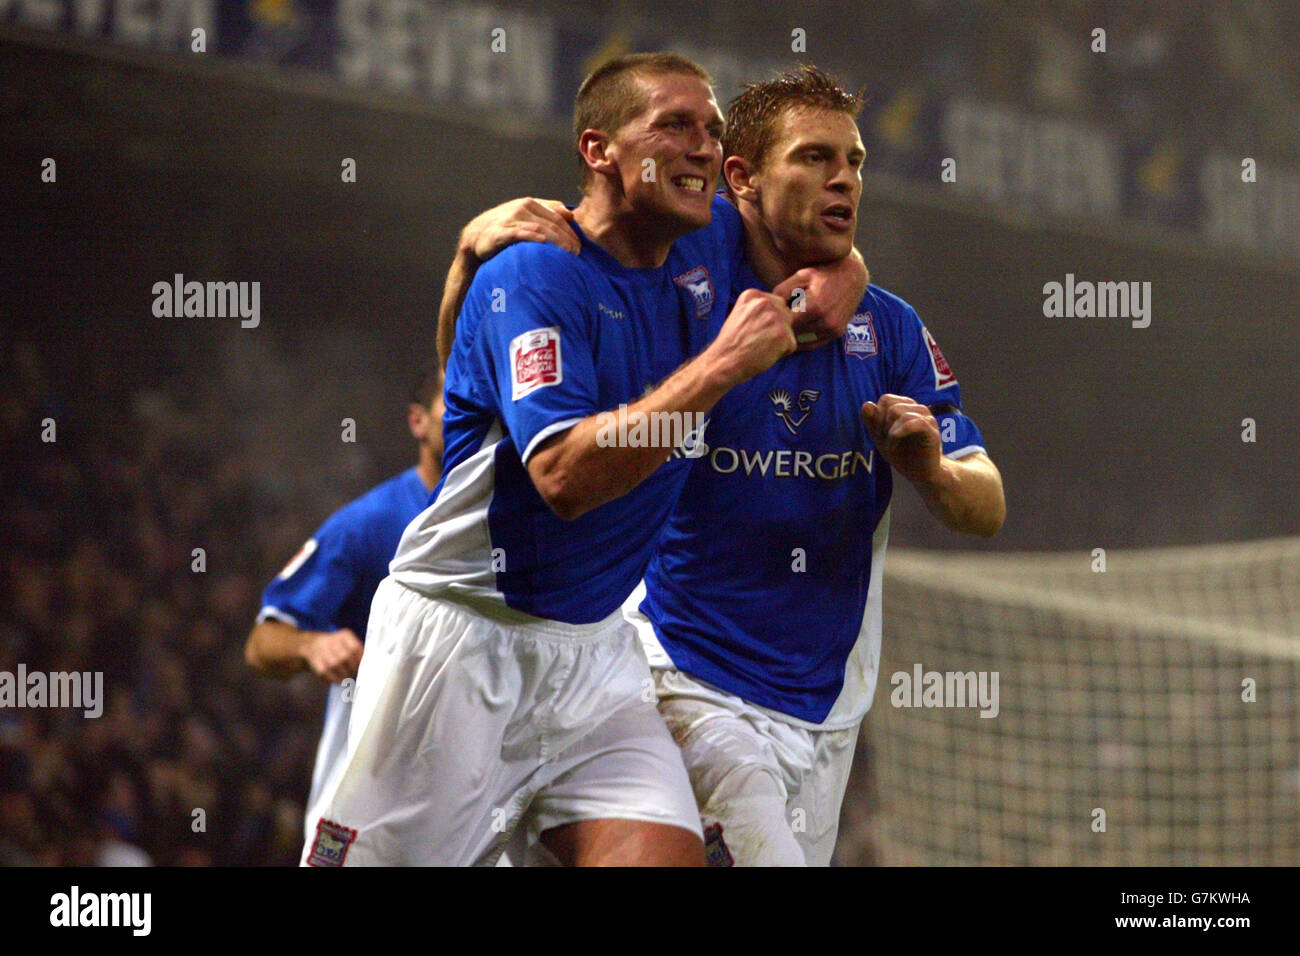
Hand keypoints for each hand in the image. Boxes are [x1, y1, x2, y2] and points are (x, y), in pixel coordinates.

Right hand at [301, 628, 363, 682]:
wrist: (313, 644)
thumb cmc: (338, 646)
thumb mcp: (348, 643)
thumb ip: (359, 652)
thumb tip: (368, 666)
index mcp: (344, 635)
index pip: (355, 647)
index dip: (360, 659)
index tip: (363, 666)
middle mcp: (332, 641)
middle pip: (345, 657)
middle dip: (352, 668)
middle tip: (354, 672)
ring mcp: (322, 650)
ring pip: (335, 665)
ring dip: (343, 674)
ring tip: (348, 677)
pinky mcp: (316, 661)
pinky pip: (325, 672)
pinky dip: (334, 678)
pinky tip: (339, 680)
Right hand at [459, 198, 579, 261]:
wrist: (476, 236)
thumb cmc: (505, 227)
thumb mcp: (526, 216)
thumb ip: (546, 211)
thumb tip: (569, 214)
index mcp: (530, 203)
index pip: (557, 217)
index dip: (570, 231)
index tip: (580, 246)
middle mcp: (522, 208)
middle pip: (552, 223)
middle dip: (567, 239)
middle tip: (577, 253)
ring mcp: (511, 219)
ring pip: (540, 229)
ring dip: (557, 241)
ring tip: (568, 254)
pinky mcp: (500, 232)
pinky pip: (520, 234)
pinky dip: (533, 237)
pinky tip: (544, 243)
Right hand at [707, 288, 796, 385]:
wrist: (723, 362)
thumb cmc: (730, 343)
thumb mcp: (739, 314)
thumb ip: (758, 309)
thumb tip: (780, 311)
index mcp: (753, 294)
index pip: (775, 303)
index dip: (768, 319)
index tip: (754, 329)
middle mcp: (766, 302)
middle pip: (785, 313)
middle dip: (777, 327)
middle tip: (758, 340)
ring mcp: (776, 318)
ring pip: (789, 329)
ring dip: (779, 340)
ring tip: (760, 347)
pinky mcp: (784, 335)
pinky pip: (791, 344)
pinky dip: (781, 353)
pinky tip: (764, 354)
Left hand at [774, 251, 869, 349]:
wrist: (852, 275)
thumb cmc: (823, 273)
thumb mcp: (801, 275)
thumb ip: (783, 290)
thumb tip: (769, 306)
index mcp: (814, 307)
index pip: (786, 324)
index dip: (775, 321)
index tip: (768, 318)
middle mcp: (825, 321)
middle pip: (794, 334)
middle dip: (783, 329)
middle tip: (772, 325)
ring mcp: (833, 329)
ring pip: (803, 340)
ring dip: (792, 336)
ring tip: (782, 328)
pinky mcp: (837, 333)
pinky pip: (814, 344)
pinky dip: (803, 340)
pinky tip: (794, 333)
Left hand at [861, 394, 942, 485]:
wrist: (922, 475)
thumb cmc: (903, 455)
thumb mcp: (881, 438)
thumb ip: (872, 422)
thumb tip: (867, 404)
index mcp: (908, 408)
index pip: (887, 399)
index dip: (877, 415)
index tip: (878, 434)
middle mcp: (919, 410)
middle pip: (891, 405)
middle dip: (881, 424)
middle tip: (884, 441)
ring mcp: (928, 419)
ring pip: (900, 412)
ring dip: (889, 431)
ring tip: (890, 446)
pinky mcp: (932, 432)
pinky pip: (913, 423)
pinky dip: (897, 435)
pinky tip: (893, 446)